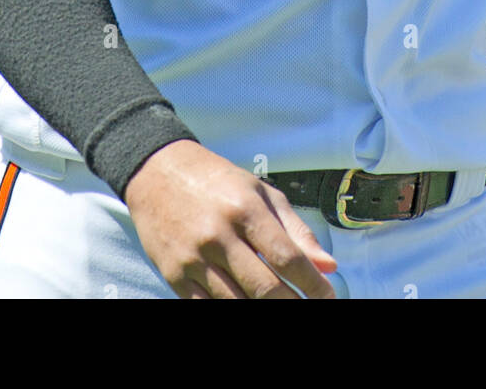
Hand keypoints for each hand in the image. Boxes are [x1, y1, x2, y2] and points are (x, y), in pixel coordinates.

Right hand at [123, 140, 337, 298]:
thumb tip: (329, 265)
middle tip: (307, 307)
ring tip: (281, 305)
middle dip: (292, 305)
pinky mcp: (175, 276)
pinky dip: (230, 312)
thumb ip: (295, 229)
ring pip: (237, 304)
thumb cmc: (216, 181)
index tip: (328, 296)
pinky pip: (206, 308)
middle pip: (264, 288)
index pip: (287, 257)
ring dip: (264, 312)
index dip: (313, 283)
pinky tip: (247, 305)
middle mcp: (218, 234)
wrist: (157, 173)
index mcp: (245, 208)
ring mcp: (194, 258)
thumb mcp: (259, 191)